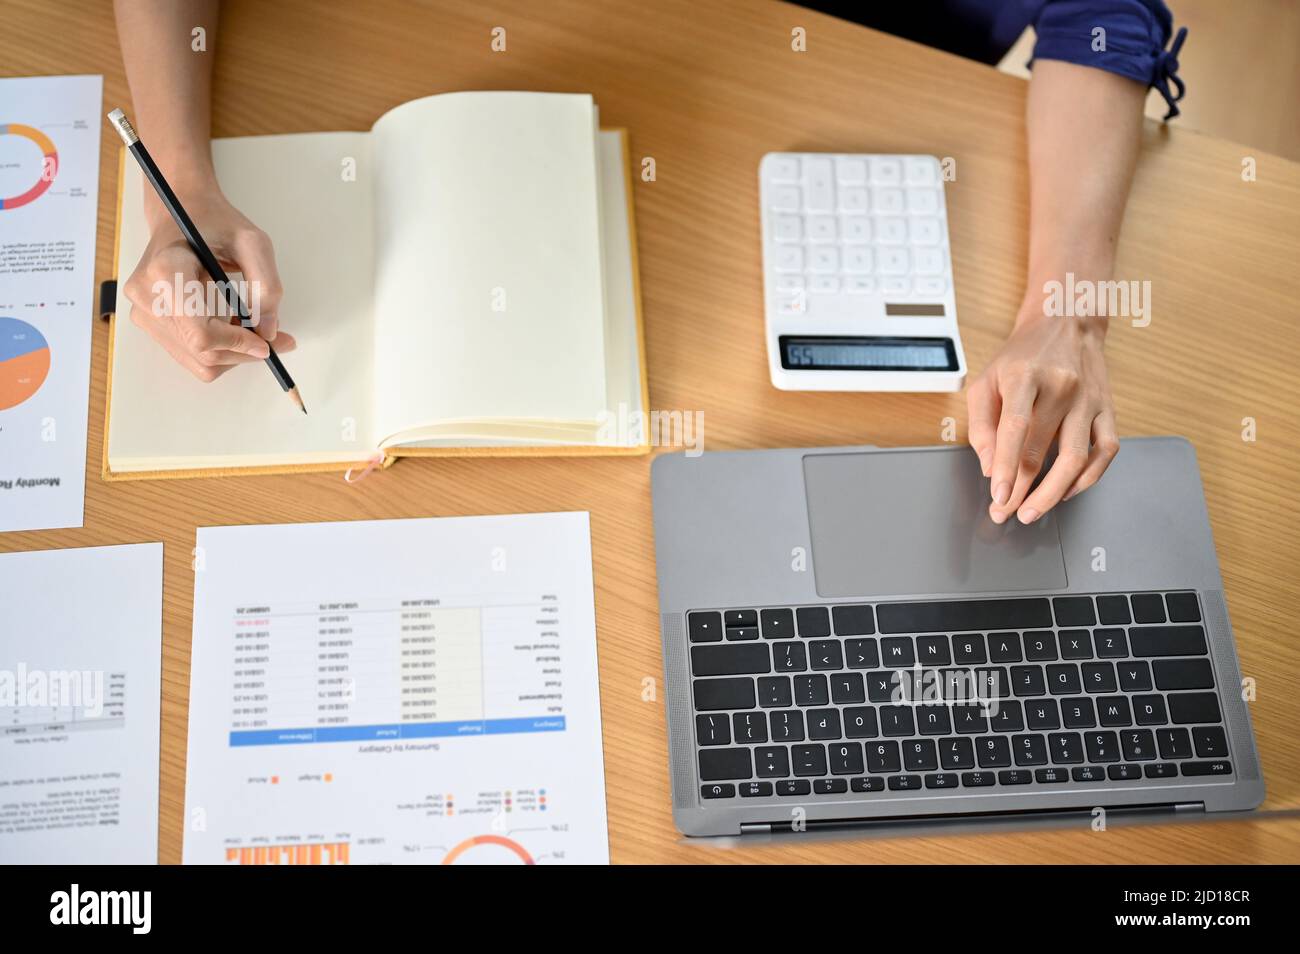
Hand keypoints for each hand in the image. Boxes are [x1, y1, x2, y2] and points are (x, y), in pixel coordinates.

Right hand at [122, 187, 293, 381]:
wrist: (180, 215)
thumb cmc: (215, 224)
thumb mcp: (253, 242)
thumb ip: (267, 286)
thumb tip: (269, 332)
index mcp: (166, 269)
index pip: (200, 331)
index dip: (236, 344)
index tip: (266, 342)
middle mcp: (146, 294)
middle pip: (202, 351)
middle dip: (242, 351)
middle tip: (275, 338)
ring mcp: (142, 311)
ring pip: (198, 361)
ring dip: (232, 352)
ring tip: (250, 326)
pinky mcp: (148, 322)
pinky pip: (190, 355)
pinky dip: (218, 349)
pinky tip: (231, 327)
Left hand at [966, 303, 1118, 524]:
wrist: (1066, 322)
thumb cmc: (1021, 356)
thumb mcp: (987, 379)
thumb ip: (981, 423)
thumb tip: (989, 467)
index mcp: (1024, 376)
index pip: (1015, 428)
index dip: (1006, 467)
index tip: (998, 496)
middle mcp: (1061, 387)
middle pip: (1043, 450)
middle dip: (1022, 490)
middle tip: (1006, 512)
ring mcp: (1089, 399)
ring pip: (1077, 458)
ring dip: (1053, 493)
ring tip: (1033, 511)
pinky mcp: (1108, 408)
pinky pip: (1105, 451)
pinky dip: (1088, 478)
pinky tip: (1067, 491)